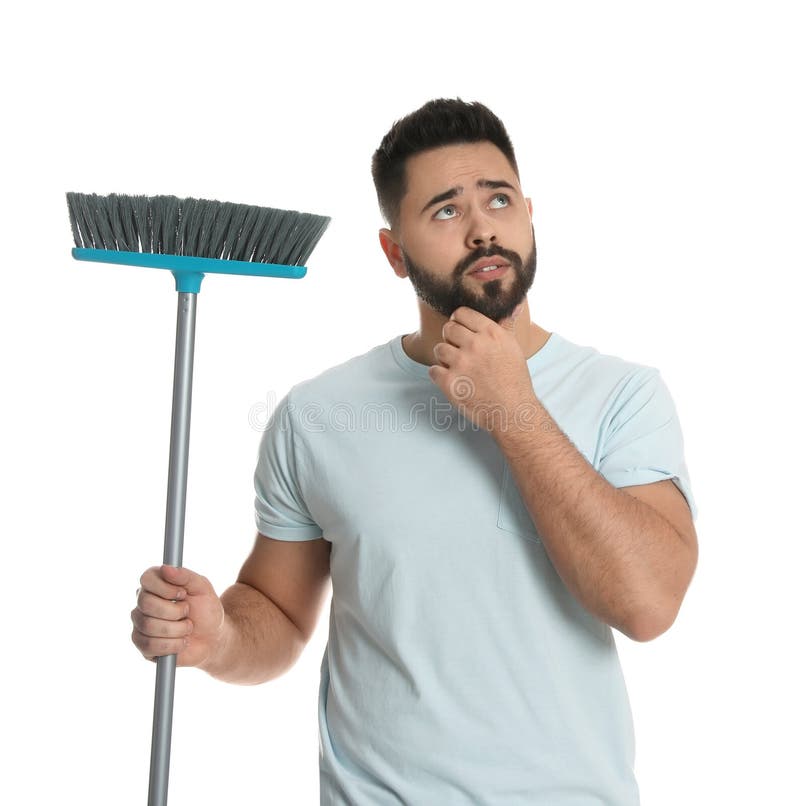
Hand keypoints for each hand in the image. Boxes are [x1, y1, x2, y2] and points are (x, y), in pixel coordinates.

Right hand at [131, 565, 223, 667]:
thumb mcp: (202, 588)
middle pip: (146, 603)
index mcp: (157, 584)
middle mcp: (144, 602)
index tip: (183, 593)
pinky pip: (149, 645)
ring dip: (177, 629)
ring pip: (148, 625)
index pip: (146, 579)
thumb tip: (165, 568)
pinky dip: (172, 645)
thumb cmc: (206, 610)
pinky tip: (181, 641)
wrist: (213, 638)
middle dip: (174, 611)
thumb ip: (185, 576)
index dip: (165, 588)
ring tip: (187, 628)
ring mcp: (140, 624)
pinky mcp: (143, 645)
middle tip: (187, 612)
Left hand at [429, 304, 534, 434]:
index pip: (461, 313)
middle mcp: (475, 345)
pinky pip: (433, 370)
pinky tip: (452, 381)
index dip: (458, 321)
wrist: (512, 411)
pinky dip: (440, 376)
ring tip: (458, 368)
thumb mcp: (514, 348)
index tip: (461, 331)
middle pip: (447, 329)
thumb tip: (515, 306)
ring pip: (438, 349)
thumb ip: (506, 326)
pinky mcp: (450, 382)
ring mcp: (461, 363)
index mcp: (491, 333)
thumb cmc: (514, 380)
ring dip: (445, 358)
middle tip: (459, 352)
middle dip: (451, 339)